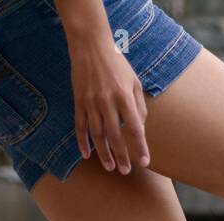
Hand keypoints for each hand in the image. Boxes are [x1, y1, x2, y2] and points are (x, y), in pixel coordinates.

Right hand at [66, 36, 148, 172]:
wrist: (90, 46)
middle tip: (126, 171)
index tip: (144, 162)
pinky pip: (80, 125)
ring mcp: (90, 102)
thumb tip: (140, 129)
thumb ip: (139, 106)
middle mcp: (107, 102)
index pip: (134, 129)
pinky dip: (82, 141)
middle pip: (115, 136)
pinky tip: (87, 154)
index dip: (140, 147)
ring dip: (103, 153)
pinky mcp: (78, 101)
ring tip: (110, 167)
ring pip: (97, 135)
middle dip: (122, 156)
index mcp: (124, 97)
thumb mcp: (135, 82)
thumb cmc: (117, 64)